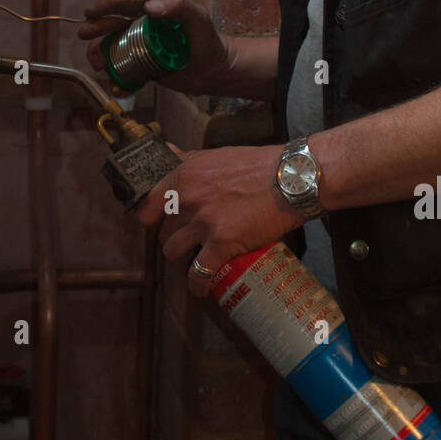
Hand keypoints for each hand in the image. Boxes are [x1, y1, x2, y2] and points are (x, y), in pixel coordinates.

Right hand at [77, 0, 233, 97]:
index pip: (126, 1)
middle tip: (84, 35)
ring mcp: (143, 45)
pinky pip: (125, 71)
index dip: (106, 5)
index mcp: (156, 7)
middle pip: (113, 24)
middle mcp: (145, 24)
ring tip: (98, 65)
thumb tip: (148, 6)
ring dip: (101, 55)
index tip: (90, 12)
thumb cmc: (207, 39)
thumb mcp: (197, 18)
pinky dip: (118, 80)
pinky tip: (118, 87)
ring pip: (113, 48)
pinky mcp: (144, 65)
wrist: (215, 70)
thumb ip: (177, 6)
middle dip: (96, 29)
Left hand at [134, 143, 301, 296]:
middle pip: (161, 230)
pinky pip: (199, 272)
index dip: (150, 218)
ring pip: (173, 252)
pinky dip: (198, 285)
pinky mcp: (221, 243)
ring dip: (181, 259)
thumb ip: (190, 159)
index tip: (154, 224)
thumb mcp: (216, 155)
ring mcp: (203, 222)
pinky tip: (202, 288)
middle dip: (172, 239)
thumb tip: (168, 151)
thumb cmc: (259, 165)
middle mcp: (188, 198)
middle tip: (185, 242)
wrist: (292, 179)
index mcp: (185, 174)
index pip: (148, 203)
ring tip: (194, 260)